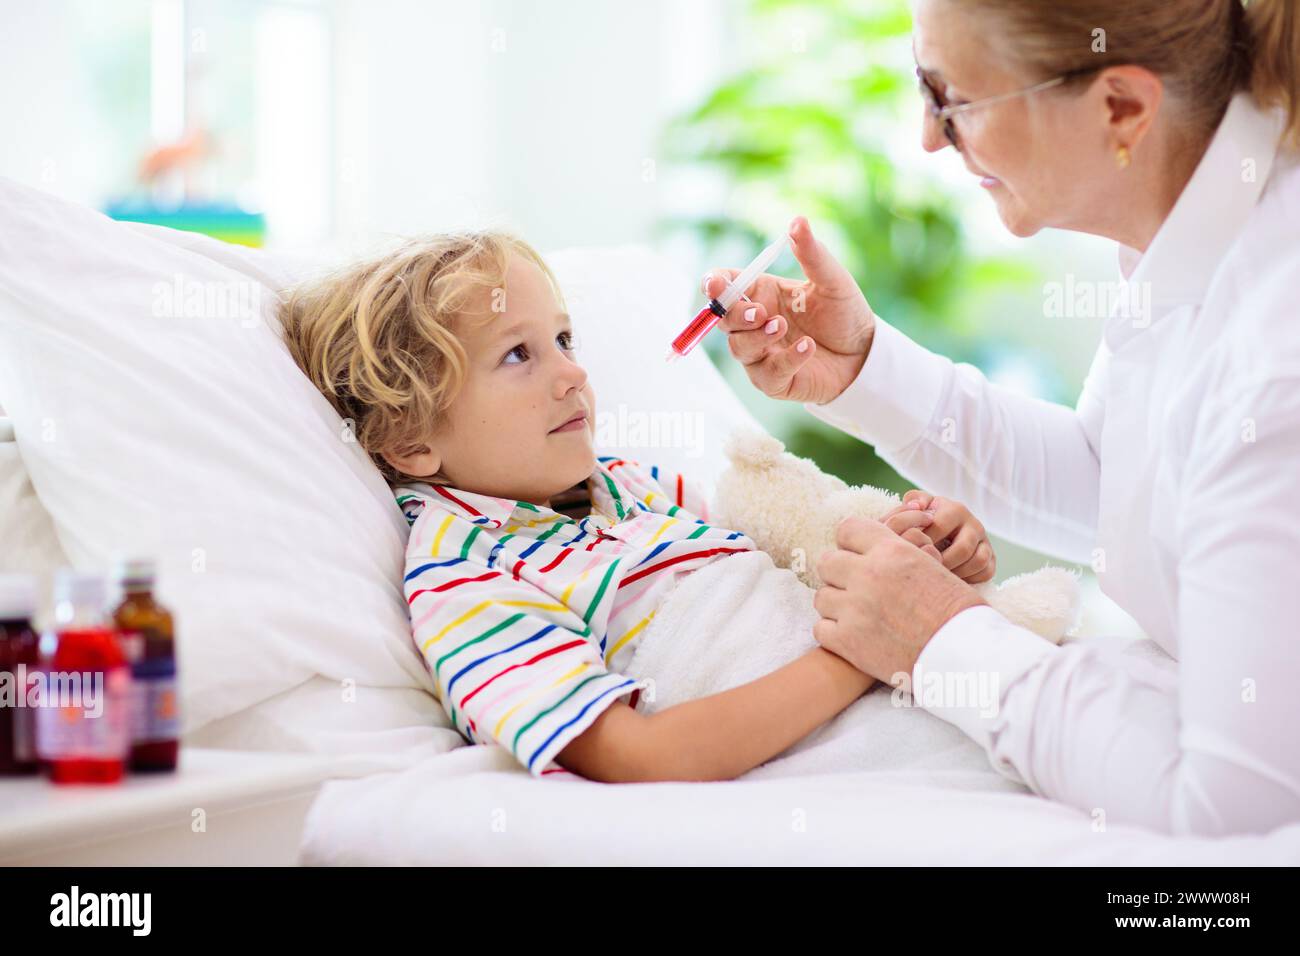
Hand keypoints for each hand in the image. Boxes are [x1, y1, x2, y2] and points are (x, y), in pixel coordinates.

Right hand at [703, 216, 875, 405]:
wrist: (865, 353)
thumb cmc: (844, 313)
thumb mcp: (832, 280)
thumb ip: (812, 254)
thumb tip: (798, 221)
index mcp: (761, 293)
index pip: (724, 286)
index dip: (714, 285)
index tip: (716, 284)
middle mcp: (755, 323)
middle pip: (723, 319)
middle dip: (734, 315)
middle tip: (758, 312)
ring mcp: (760, 353)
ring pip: (739, 347)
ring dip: (757, 337)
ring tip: (783, 327)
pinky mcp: (772, 381)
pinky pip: (766, 373)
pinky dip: (786, 360)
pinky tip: (808, 348)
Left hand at [813, 516, 988, 682]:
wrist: (966, 655)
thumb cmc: (958, 612)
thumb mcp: (933, 566)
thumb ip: (899, 553)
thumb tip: (879, 549)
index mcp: (892, 551)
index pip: (847, 529)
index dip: (852, 543)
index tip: (859, 556)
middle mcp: (868, 574)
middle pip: (827, 562)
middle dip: (840, 574)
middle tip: (858, 589)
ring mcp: (854, 608)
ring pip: (822, 596)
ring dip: (837, 605)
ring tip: (860, 615)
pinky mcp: (847, 642)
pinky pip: (821, 628)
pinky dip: (834, 633)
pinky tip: (855, 636)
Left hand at [882, 490, 995, 584]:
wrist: (944, 530)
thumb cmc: (927, 519)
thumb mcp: (919, 505)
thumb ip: (914, 499)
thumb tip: (917, 506)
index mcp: (955, 509)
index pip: (940, 527)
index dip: (924, 542)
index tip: (913, 551)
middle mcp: (974, 524)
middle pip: (962, 549)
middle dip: (943, 562)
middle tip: (927, 568)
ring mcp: (985, 542)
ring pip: (977, 561)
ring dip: (957, 572)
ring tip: (939, 575)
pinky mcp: (991, 558)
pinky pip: (986, 572)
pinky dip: (970, 578)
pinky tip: (952, 578)